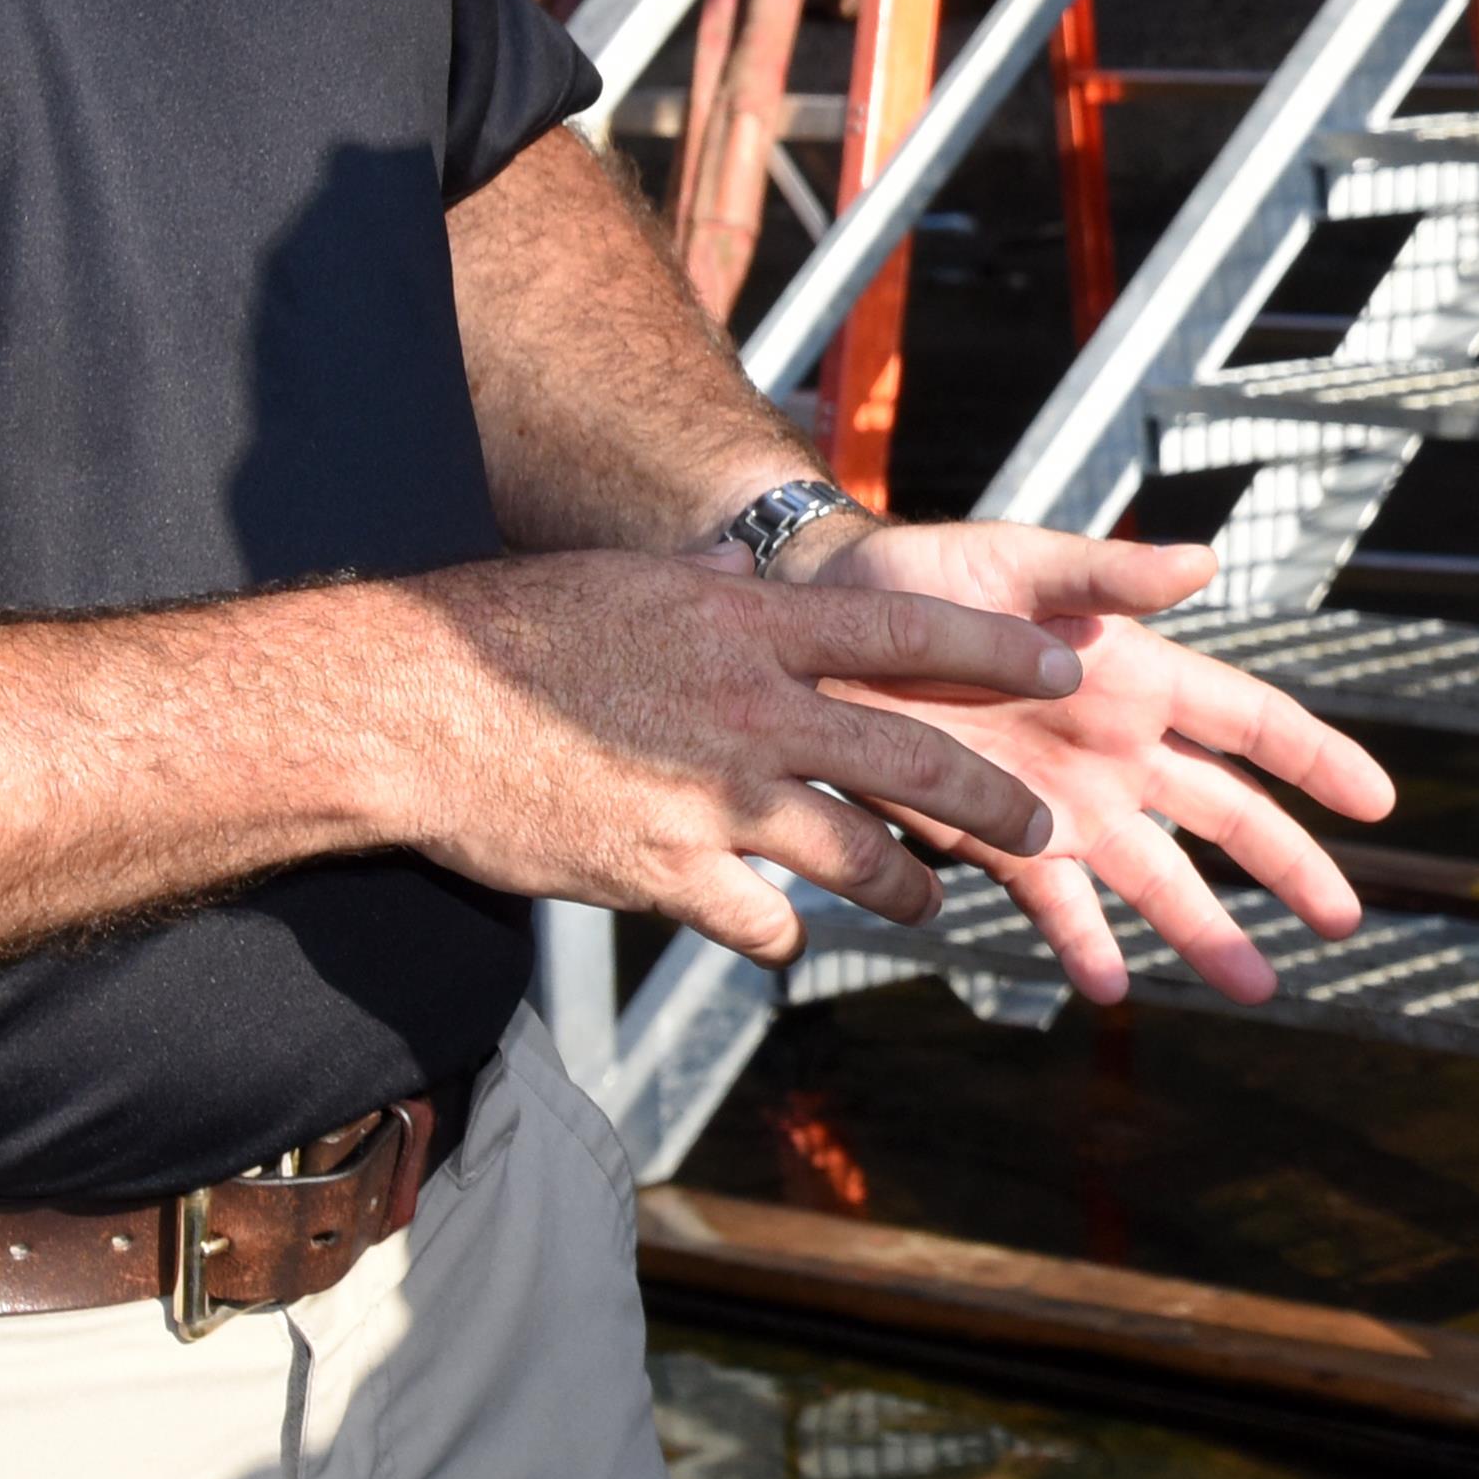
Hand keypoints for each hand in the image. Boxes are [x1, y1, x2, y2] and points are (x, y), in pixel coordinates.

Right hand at [375, 552, 1090, 945]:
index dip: (998, 655)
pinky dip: (779, 929)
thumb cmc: (510, 631)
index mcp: (746, 623)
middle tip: (1042, 828)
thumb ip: (704, 579)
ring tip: (926, 900)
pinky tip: (780, 931)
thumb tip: (737, 547)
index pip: (906, 632)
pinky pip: (761, 918)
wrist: (409, 706)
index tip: (1069, 665)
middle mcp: (749, 709)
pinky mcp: (666, 873)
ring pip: (857, 855)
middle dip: (992, 804)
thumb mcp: (628, 582)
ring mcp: (711, 797)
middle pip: (913, 760)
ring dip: (905, 887)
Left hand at [804, 517, 1399, 1000]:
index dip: (1317, 759)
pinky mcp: (995, 839)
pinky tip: (1110, 991)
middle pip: (1226, 817)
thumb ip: (1109, 574)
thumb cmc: (927, 575)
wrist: (824, 623)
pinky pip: (1053, 904)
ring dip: (1203, 933)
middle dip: (1287, 870)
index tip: (1379, 801)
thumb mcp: (1021, 564)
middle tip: (1343, 922)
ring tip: (1256, 990)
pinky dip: (1082, 947)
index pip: (1251, 723)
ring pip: (1156, 878)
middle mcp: (1117, 747)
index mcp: (1139, 675)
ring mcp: (1063, 800)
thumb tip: (1203, 562)